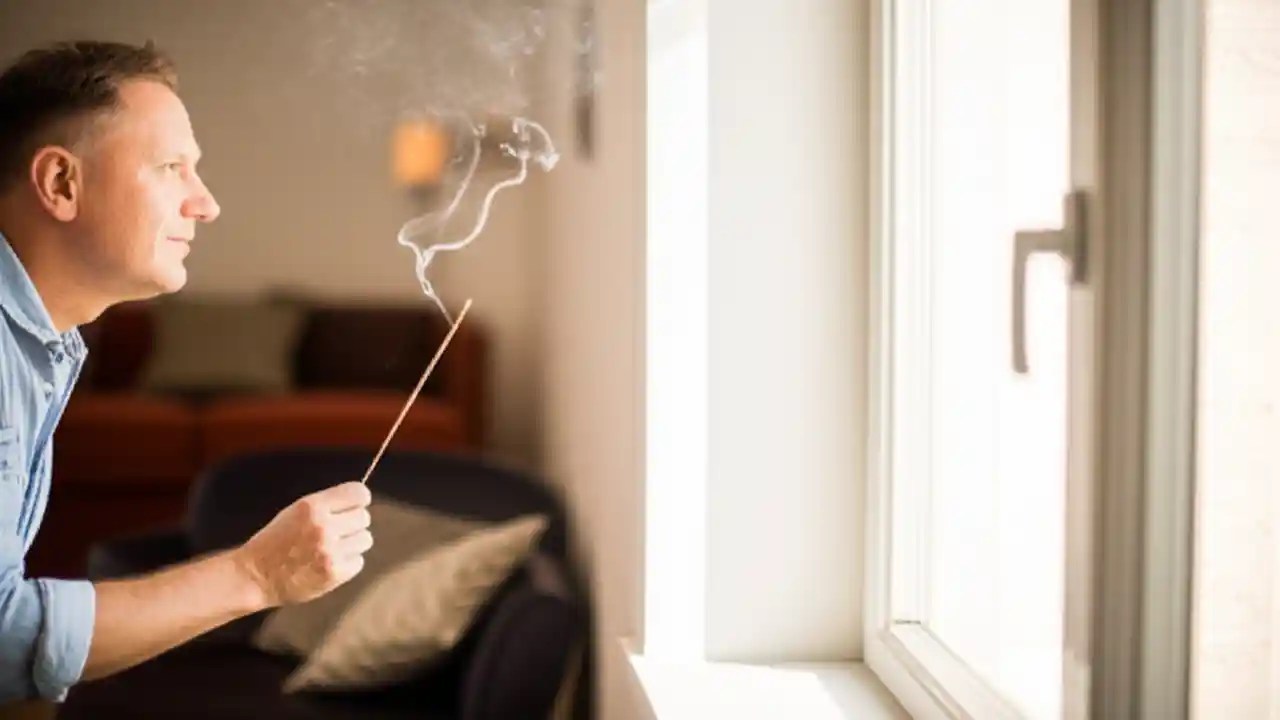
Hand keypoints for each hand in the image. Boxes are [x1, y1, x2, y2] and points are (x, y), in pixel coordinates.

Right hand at [233, 481, 373, 607]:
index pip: (359, 493)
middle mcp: (323, 526)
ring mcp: (330, 551)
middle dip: (353, 525)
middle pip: (364, 517)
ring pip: (365, 539)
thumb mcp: (295, 512)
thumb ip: (327, 505)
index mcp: (312, 506)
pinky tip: (329, 564)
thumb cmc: (275, 542)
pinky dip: (348, 564)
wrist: (255, 577)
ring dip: (352, 544)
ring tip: (332, 550)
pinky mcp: (334, 574)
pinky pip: (358, 562)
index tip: (352, 508)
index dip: (358, 501)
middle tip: (337, 533)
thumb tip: (360, 501)